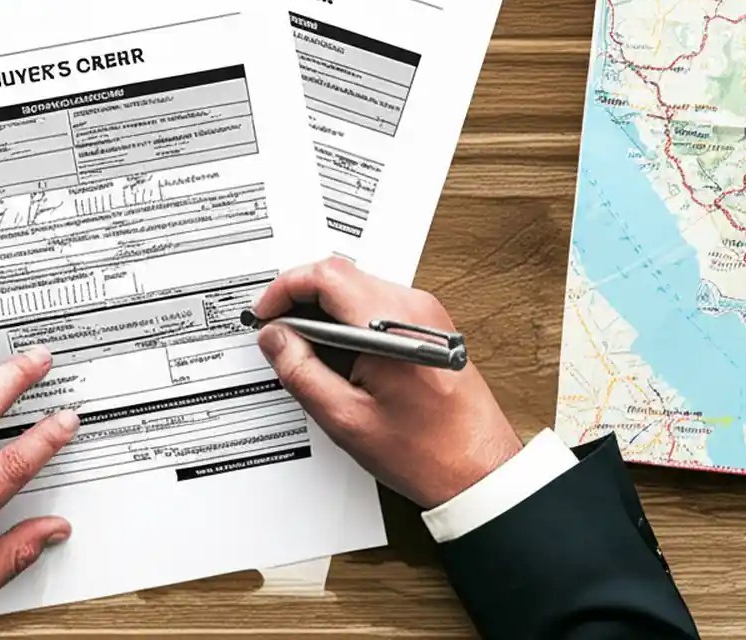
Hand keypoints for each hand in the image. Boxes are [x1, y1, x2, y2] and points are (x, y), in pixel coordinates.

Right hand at [253, 258, 521, 507]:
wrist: (480, 471)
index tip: (265, 315)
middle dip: (300, 300)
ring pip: (357, 290)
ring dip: (323, 312)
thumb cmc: (426, 452)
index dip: (285, 289)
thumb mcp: (346, 418)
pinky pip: (376, 307)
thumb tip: (274, 339)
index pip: (326, 275)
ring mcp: (426, 314)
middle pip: (341, 276)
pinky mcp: (429, 328)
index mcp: (392, 322)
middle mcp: (414, 307)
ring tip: (305, 353)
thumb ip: (302, 371)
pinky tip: (336, 357)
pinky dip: (347, 322)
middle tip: (278, 335)